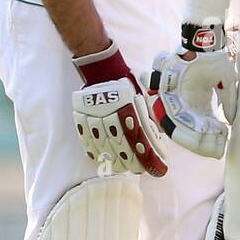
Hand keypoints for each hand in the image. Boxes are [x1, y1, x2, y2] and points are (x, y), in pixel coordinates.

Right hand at [72, 39, 167, 177]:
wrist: (104, 69)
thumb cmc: (127, 88)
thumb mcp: (140, 100)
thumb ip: (146, 119)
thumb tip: (157, 140)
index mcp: (129, 107)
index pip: (138, 137)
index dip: (146, 155)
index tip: (152, 165)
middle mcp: (111, 111)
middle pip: (119, 143)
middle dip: (129, 160)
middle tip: (136, 169)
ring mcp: (94, 113)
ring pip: (102, 142)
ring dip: (110, 158)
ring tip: (118, 167)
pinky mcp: (81, 113)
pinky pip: (84, 135)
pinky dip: (91, 149)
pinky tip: (97, 158)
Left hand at [146, 22, 236, 160]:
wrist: (204, 42)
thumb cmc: (215, 60)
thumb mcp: (226, 84)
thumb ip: (229, 102)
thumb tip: (232, 122)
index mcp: (197, 102)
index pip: (201, 126)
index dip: (210, 138)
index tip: (220, 147)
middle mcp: (183, 102)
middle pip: (186, 129)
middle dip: (200, 142)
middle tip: (212, 151)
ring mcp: (173, 96)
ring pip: (172, 124)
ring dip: (185, 136)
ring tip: (201, 146)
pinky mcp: (164, 88)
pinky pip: (161, 109)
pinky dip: (169, 122)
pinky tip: (183, 134)